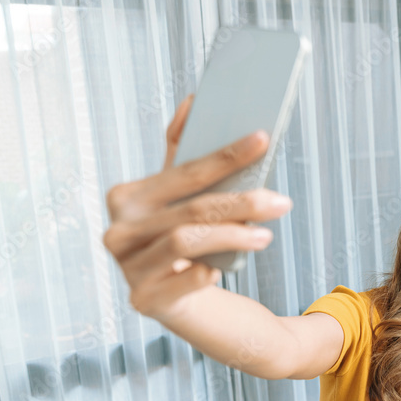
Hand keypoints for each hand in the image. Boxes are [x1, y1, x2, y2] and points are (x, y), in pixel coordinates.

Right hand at [102, 95, 293, 319]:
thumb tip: (193, 101)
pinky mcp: (143, 300)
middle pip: (191, 209)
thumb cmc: (179, 239)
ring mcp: (128, 268)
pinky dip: (205, 274)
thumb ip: (183, 151)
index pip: (185, 171)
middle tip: (281, 201)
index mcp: (126, 197)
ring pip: (187, 242)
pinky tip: (220, 272)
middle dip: (242, 202)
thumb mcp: (178, 196)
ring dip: (233, 236)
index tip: (263, 139)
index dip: (226, 155)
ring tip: (265, 236)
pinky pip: (184, 282)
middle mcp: (119, 231)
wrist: (173, 299)